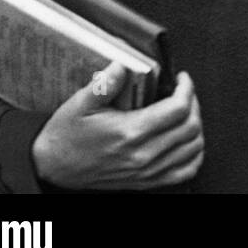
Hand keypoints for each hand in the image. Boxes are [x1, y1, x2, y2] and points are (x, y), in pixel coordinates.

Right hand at [30, 63, 204, 189]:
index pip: (178, 108)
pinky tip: (186, 140)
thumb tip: (122, 65)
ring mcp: (147, 171)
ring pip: (193, 148)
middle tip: (183, 92)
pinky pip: (186, 171)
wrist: (51, 168)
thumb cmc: (66, 136)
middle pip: (190, 126)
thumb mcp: (79, 104)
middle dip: (193, 103)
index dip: (187, 88)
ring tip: (185, 112)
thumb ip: (104, 83)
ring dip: (196, 126)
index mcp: (130, 132)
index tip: (182, 78)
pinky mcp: (146, 181)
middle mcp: (143, 154)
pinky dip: (194, 154)